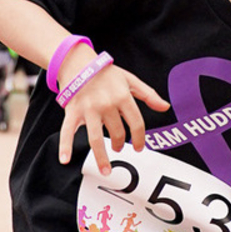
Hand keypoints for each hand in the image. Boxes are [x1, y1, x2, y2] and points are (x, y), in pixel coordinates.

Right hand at [58, 59, 170, 174]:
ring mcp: (88, 110)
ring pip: (96, 139)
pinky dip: (65, 146)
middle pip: (117, 133)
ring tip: (106, 170)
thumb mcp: (130, 80)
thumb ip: (148, 95)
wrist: (78, 61)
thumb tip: (165, 106)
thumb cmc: (105, 73)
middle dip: (121, 144)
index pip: (136, 123)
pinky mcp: (72, 112)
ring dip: (101, 158)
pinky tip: (65, 159)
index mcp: (122, 97)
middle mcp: (106, 104)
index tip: (140, 147)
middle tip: (121, 147)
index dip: (140, 138)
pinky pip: (67, 131)